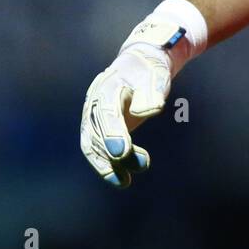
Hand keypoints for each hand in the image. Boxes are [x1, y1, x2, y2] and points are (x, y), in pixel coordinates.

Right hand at [79, 45, 171, 187]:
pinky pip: (96, 149)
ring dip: (108, 165)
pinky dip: (106, 166)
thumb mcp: (156, 75)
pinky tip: (123, 179)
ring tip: (127, 182)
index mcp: (107, 87)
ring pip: (93, 145)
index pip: (107, 112)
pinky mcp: (98, 128)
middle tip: (142, 165)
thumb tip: (146, 111)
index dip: (113, 133)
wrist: (138, 66)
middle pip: (98, 132)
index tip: (121, 153)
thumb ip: (152, 91)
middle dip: (115, 153)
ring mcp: (92, 117)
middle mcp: (94, 103)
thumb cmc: (149, 71)